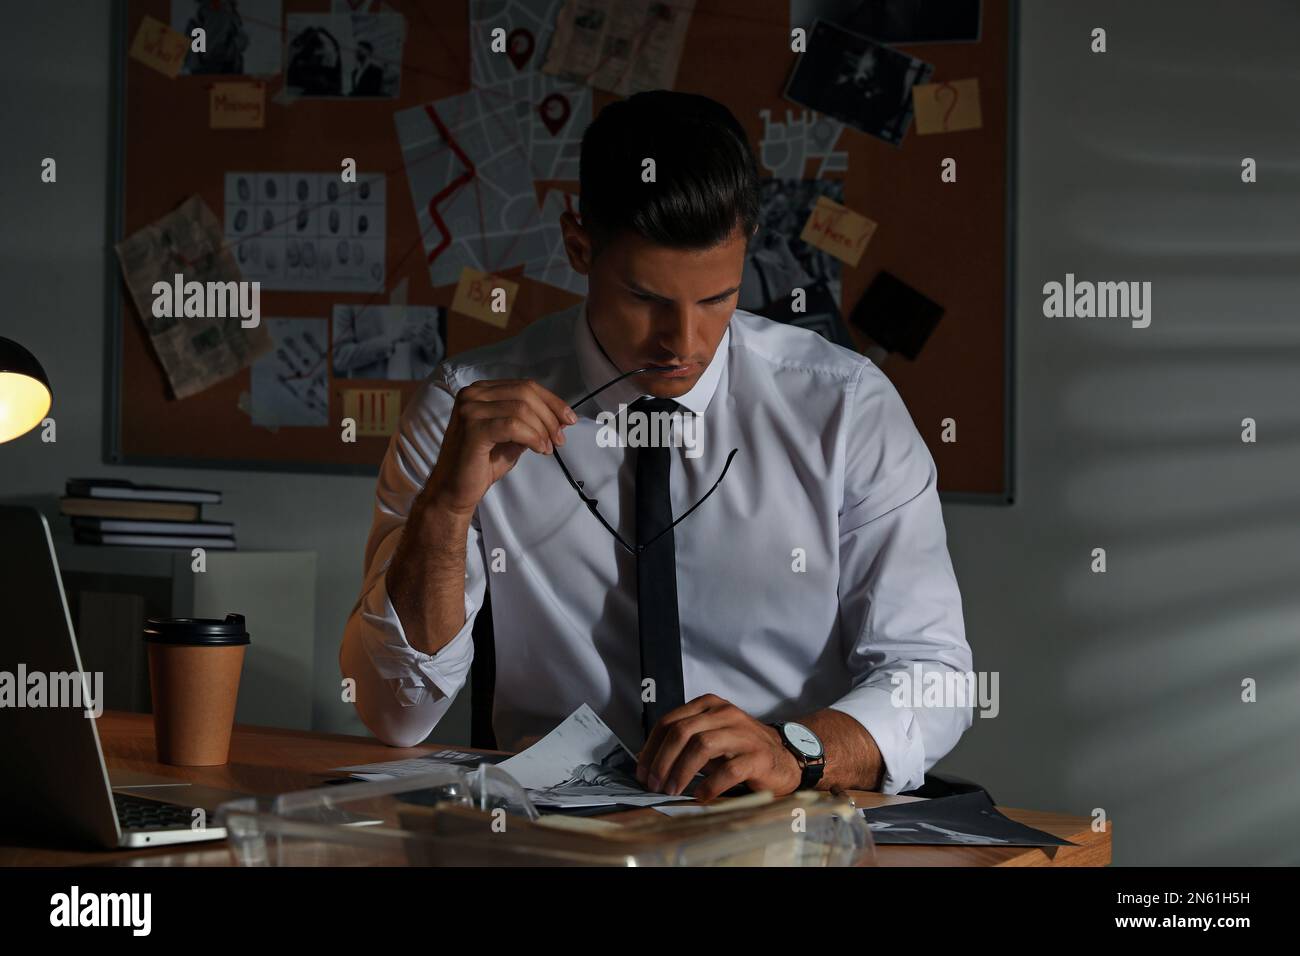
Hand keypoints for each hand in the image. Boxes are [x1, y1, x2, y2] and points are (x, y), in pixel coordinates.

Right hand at [422, 379, 577, 518]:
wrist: (454, 491)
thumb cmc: (480, 464)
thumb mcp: (512, 438)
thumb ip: (531, 424)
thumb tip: (561, 418)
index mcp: (481, 391)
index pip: (524, 386)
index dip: (551, 401)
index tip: (569, 418)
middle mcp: (472, 394)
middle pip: (525, 393)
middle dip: (549, 416)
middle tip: (559, 438)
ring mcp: (470, 409)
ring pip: (521, 408)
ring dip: (542, 429)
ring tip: (548, 448)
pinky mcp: (472, 428)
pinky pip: (513, 425)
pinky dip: (532, 437)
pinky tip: (539, 449)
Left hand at [636, 694, 801, 801]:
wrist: (784, 757)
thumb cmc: (739, 750)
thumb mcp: (710, 737)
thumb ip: (683, 744)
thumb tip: (648, 763)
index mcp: (709, 705)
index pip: (670, 721)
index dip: (651, 747)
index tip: (642, 770)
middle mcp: (725, 714)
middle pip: (682, 732)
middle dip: (662, 761)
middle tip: (653, 784)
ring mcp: (743, 734)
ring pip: (702, 746)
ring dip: (681, 771)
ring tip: (672, 791)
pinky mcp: (758, 756)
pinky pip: (728, 770)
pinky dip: (710, 785)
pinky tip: (700, 797)